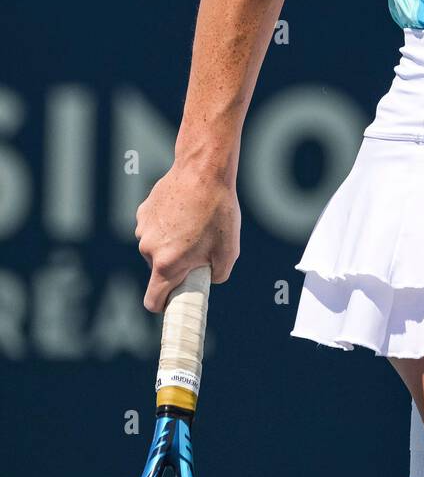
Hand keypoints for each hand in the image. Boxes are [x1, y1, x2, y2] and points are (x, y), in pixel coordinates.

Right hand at [135, 166, 240, 313]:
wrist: (203, 170)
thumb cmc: (218, 211)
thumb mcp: (229, 251)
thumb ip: (217, 275)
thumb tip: (209, 279)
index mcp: (167, 264)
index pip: (153, 301)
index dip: (163, 306)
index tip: (173, 303)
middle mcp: (148, 249)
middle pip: (159, 270)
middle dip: (176, 265)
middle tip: (198, 249)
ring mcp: (143, 229)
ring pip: (156, 248)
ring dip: (171, 243)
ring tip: (194, 224)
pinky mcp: (142, 212)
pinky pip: (154, 228)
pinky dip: (166, 225)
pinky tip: (184, 210)